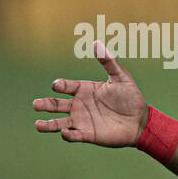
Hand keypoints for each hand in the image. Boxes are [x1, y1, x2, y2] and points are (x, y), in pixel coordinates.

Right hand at [33, 41, 147, 145]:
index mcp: (84, 90)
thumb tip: (97, 43)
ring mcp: (82, 120)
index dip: (60, 85)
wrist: (141, 121)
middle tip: (36, 105)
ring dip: (48, 124)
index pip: (65, 86)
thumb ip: (109, 61)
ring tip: (37, 125)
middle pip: (55, 105)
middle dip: (45, 105)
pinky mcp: (88, 134)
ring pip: (59, 122)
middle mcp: (79, 105)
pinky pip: (73, 135)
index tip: (58, 86)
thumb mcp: (121, 77)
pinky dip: (67, 135)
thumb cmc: (131, 98)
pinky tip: (64, 132)